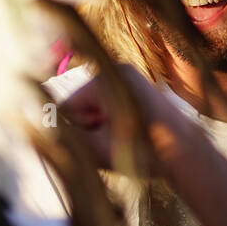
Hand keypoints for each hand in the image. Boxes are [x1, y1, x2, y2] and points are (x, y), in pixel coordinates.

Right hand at [55, 65, 198, 178]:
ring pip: (97, 108)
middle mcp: (117, 70)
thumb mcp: (96, 149)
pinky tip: (127, 139)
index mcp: (105, 79)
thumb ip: (65, 138)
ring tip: (120, 145)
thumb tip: (40, 130)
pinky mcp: (138, 89)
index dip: (71, 132)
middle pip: (82, 105)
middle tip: (108, 149)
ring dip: (100, 129)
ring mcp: (130, 78)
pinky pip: (112, 107)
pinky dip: (113, 125)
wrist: (187, 154)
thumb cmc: (143, 152)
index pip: (67, 105)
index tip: (84, 149)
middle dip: (89, 129)